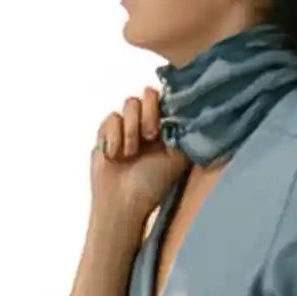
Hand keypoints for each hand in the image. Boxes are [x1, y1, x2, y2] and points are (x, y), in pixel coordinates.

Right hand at [90, 87, 188, 230]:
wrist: (123, 201)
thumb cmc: (153, 184)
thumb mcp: (177, 158)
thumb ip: (185, 133)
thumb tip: (189, 111)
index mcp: (167, 127)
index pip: (167, 99)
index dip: (164, 105)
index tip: (163, 126)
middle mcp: (147, 122)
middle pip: (148, 94)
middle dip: (149, 112)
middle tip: (150, 135)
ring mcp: (127, 126)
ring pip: (130, 103)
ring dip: (131, 127)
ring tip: (130, 152)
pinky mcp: (107, 132)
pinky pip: (111, 118)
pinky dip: (114, 136)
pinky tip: (115, 155)